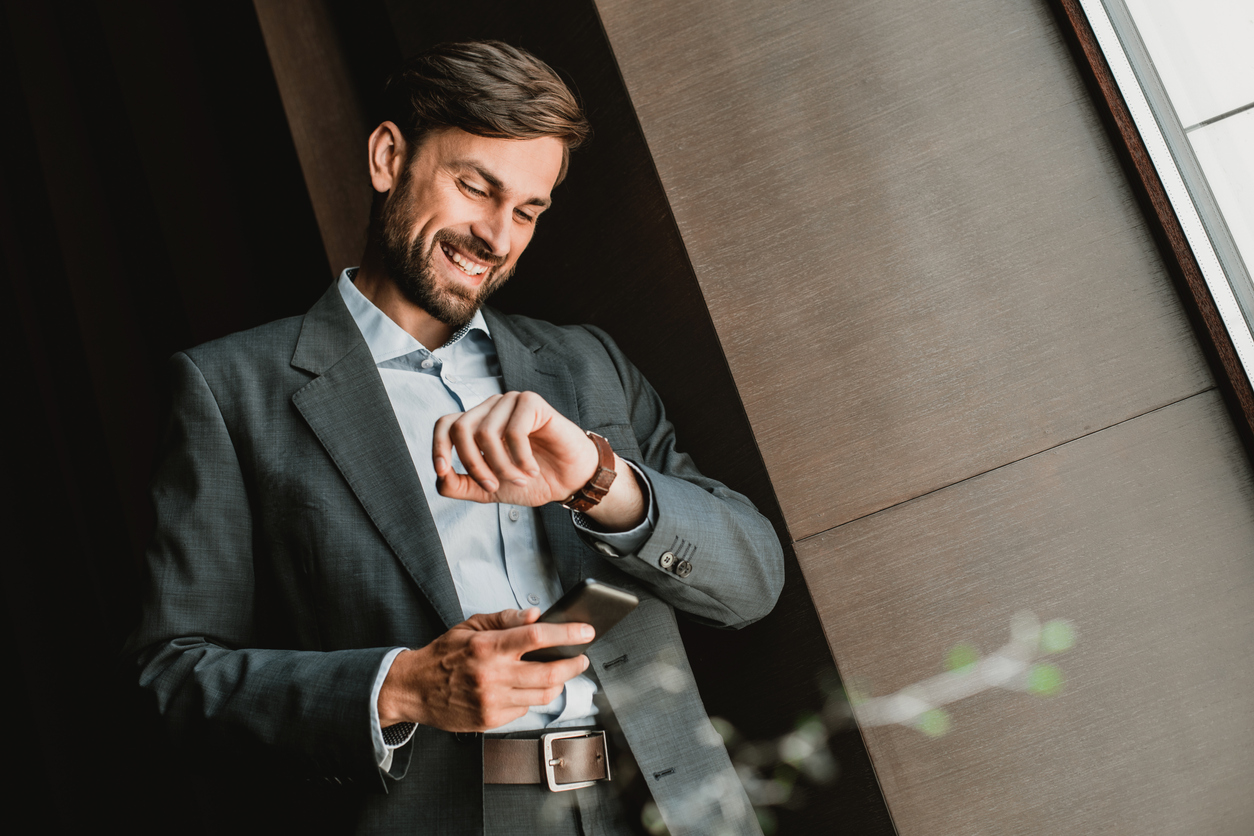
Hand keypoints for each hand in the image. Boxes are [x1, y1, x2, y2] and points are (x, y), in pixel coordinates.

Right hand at [377, 607, 592, 731]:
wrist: (414, 689)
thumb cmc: (443, 655)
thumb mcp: (470, 626)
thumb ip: (505, 619)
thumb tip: (535, 615)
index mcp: (487, 647)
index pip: (537, 636)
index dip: (567, 633)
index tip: (585, 631)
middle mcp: (491, 675)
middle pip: (549, 672)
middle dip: (574, 664)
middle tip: (581, 658)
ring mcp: (492, 700)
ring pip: (543, 695)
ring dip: (558, 683)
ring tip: (560, 673)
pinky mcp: (491, 719)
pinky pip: (525, 708)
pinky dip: (531, 697)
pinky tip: (524, 687)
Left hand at [432, 391, 645, 528]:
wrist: (569, 481)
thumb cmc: (532, 479)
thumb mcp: (489, 489)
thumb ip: (461, 486)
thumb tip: (440, 479)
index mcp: (478, 423)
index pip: (446, 425)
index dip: (438, 447)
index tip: (444, 471)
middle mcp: (491, 408)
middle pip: (462, 429)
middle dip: (474, 464)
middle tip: (492, 486)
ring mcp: (511, 402)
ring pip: (487, 433)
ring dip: (502, 466)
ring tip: (520, 478)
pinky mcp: (532, 402)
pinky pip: (514, 431)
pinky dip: (521, 457)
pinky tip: (531, 469)